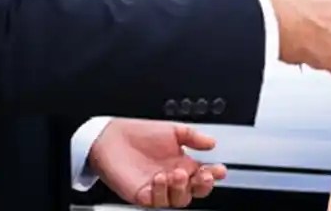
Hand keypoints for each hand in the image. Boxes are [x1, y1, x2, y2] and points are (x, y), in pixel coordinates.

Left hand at [89, 118, 226, 207]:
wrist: (111, 137)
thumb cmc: (139, 134)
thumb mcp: (172, 130)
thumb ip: (193, 137)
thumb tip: (212, 143)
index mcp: (182, 164)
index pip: (203, 175)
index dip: (214, 175)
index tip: (219, 169)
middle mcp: (172, 178)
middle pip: (195, 192)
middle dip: (203, 186)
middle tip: (202, 175)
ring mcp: (158, 188)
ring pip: (178, 200)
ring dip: (180, 188)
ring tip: (174, 173)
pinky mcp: (142, 194)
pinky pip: (156, 201)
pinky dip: (160, 192)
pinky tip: (158, 178)